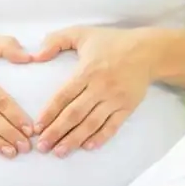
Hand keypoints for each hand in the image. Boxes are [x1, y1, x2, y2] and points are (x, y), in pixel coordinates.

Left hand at [31, 27, 164, 157]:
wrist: (148, 51)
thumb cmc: (111, 42)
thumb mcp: (81, 33)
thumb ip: (56, 40)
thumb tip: (36, 56)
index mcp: (86, 71)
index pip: (63, 96)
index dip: (49, 113)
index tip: (37, 127)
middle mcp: (100, 87)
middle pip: (74, 114)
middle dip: (56, 132)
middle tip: (42, 146)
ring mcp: (114, 99)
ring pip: (91, 123)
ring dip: (74, 139)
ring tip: (60, 152)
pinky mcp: (127, 107)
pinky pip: (112, 126)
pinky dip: (100, 138)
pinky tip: (87, 147)